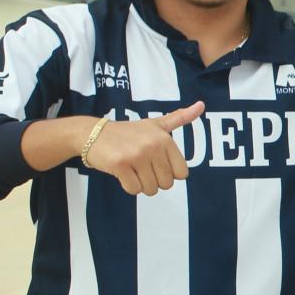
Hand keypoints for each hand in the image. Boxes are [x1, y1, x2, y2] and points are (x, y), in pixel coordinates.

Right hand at [86, 101, 202, 195]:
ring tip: (132, 168)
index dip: (168, 173)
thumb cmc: (128, 132)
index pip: (182, 174)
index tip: (156, 162)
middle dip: (154, 180)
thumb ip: (180, 117)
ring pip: (150, 189)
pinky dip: (129, 186)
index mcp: (165, 139)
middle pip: (166, 184)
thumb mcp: (156, 124)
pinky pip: (134, 190)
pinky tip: (122, 172)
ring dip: (141, 184)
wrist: (92, 134)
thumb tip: (202, 104)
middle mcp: (153, 146)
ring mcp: (136, 155)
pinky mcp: (120, 165)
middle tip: (141, 166)